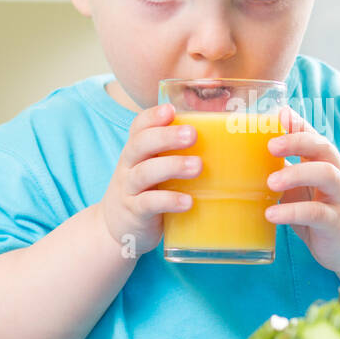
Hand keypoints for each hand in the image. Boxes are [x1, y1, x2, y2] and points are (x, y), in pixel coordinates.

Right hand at [101, 102, 198, 256]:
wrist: (116, 229)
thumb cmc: (147, 191)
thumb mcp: (155, 169)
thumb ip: (177, 154)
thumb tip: (224, 138)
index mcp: (136, 151)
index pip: (139, 126)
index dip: (153, 116)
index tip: (171, 109)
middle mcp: (129, 166)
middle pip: (141, 144)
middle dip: (166, 137)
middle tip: (192, 134)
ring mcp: (129, 189)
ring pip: (144, 173)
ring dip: (172, 166)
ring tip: (197, 166)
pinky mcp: (135, 213)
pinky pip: (148, 204)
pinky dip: (168, 201)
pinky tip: (188, 201)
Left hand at [266, 106, 339, 271]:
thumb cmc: (322, 214)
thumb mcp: (304, 189)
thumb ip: (287, 170)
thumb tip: (256, 152)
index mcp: (327, 165)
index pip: (316, 137)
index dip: (300, 124)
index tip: (280, 115)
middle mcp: (339, 177)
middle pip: (325, 148)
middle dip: (299, 142)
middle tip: (271, 147)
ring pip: (327, 175)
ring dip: (297, 174)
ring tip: (270, 183)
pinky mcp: (337, 224)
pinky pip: (317, 213)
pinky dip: (292, 211)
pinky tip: (272, 214)